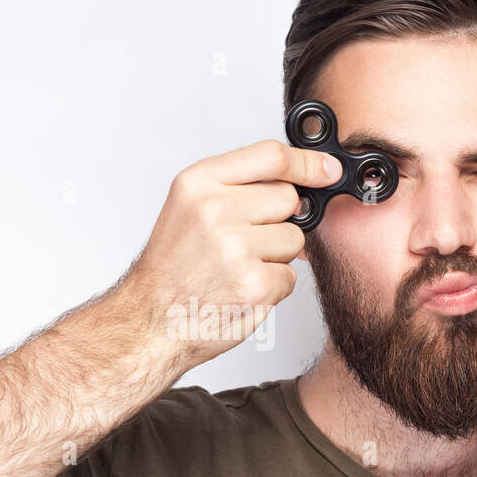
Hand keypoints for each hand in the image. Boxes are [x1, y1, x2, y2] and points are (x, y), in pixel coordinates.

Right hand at [121, 139, 342, 368]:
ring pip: (294, 239)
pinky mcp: (254, 284)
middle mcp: (214, 210)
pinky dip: (272, 287)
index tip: (327, 169)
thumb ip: (237, 185)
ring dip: (276, 257)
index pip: (270, 156)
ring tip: (236, 268)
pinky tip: (240, 290)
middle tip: (242, 241)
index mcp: (198, 183)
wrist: (149, 321)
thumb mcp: (189, 207)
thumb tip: (301, 179)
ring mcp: (235, 248)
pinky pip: (290, 276)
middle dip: (278, 220)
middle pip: (288, 198)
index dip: (307, 162)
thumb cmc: (173, 268)